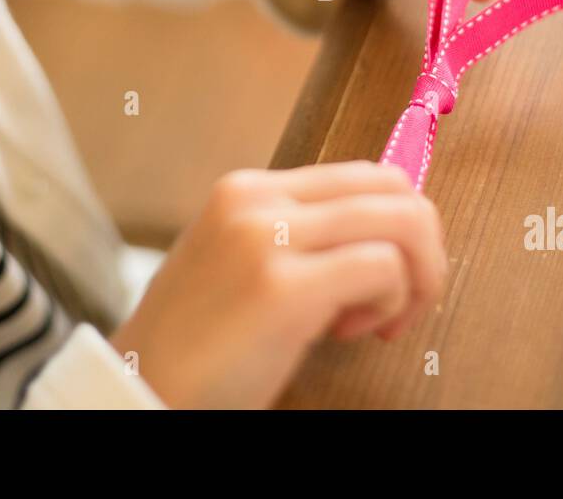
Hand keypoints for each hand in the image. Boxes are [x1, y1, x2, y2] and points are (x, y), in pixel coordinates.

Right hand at [108, 161, 447, 408]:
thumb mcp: (240, 264)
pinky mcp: (283, 287)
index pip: (363, 174)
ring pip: (402, 220)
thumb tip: (382, 235)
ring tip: (375, 322)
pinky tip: (348, 334)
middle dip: (424, 247)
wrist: (138, 388)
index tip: (392, 275)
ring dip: (414, 278)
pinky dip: (389, 304)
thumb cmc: (195, 346)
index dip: (399, 225)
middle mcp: (259, 200)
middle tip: (404, 300)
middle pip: (393, 187)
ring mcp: (270, 237)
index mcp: (248, 190)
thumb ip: (298, 238)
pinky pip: (383, 269)